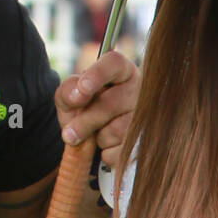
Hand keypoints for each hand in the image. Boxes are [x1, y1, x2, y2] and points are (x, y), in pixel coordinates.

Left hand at [55, 50, 138, 167]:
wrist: (95, 138)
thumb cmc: (85, 109)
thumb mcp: (71, 97)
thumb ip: (68, 90)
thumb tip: (77, 94)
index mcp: (121, 71)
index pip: (114, 63)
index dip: (98, 74)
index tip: (82, 88)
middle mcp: (140, 88)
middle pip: (111, 104)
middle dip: (85, 122)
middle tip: (68, 135)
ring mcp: (149, 115)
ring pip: (118, 130)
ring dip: (98, 138)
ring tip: (96, 135)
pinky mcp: (148, 140)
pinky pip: (123, 151)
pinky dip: (107, 154)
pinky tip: (108, 146)